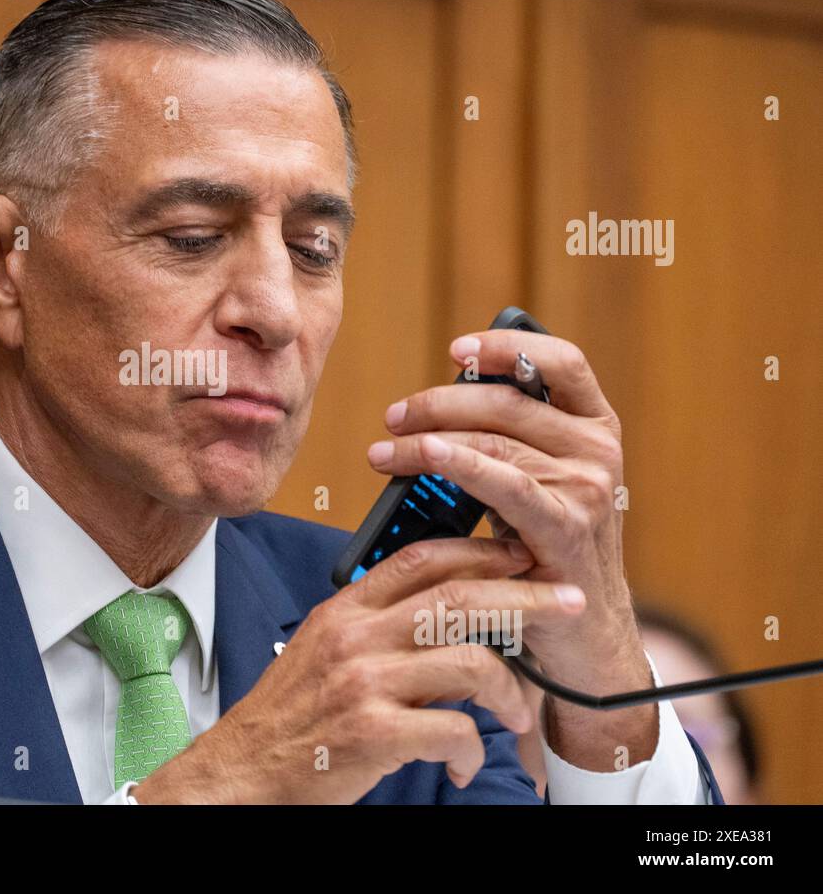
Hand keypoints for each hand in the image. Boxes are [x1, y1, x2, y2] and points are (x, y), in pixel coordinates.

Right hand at [132, 537, 585, 803]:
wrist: (242, 772)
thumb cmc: (292, 716)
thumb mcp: (324, 650)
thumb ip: (379, 625)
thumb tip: (452, 616)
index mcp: (344, 610)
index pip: (420, 556)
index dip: (479, 549)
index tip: (522, 554)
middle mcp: (354, 636)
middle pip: (459, 597)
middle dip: (526, 596)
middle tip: (568, 602)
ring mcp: (363, 683)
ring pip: (470, 663)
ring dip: (510, 692)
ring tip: (516, 716)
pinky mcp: (372, 733)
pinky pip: (455, 729)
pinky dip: (472, 749)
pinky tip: (462, 762)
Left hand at [364, 330, 655, 766]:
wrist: (579, 637)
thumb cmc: (542, 554)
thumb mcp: (534, 486)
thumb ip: (507, 441)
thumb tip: (437, 405)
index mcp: (595, 427)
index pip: (561, 361)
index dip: (508, 345)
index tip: (456, 349)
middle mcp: (599, 449)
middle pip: (509, 399)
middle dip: (440, 402)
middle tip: (394, 417)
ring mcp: (588, 487)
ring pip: (494, 438)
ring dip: (428, 439)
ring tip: (383, 450)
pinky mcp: (566, 526)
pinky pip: (502, 481)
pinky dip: (454, 462)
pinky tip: (419, 456)